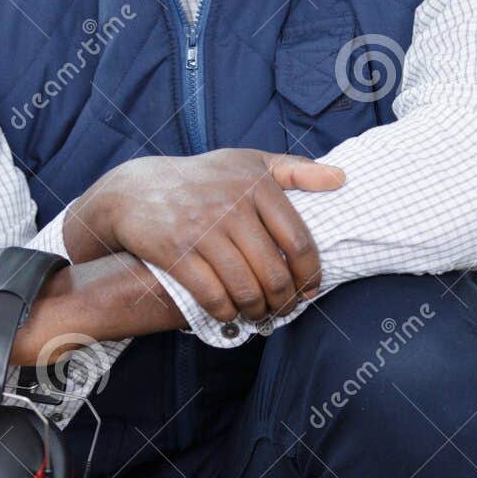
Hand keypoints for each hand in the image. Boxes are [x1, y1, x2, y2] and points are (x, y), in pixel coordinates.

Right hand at [62, 150, 344, 324]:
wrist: (135, 189)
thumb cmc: (202, 178)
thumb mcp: (248, 162)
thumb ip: (296, 170)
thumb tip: (341, 178)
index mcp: (258, 185)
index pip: (300, 242)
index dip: (310, 275)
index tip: (310, 290)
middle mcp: (233, 206)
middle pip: (276, 273)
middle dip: (284, 301)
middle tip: (283, 309)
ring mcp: (204, 230)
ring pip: (247, 289)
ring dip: (257, 311)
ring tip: (258, 315)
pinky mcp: (176, 252)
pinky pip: (213, 296)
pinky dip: (226, 313)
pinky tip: (229, 314)